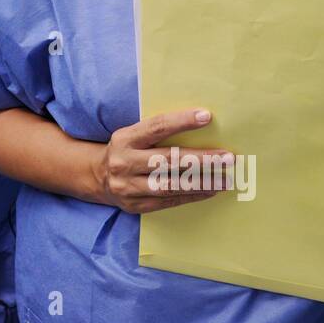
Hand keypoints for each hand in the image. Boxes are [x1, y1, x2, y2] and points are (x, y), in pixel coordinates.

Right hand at [95, 109, 234, 213]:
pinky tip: (210, 190)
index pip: (156, 127)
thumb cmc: (125, 149)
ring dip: (202, 182)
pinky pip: (168, 201)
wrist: (95, 176)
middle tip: (228, 157)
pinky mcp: (135, 206)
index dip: (182, 121)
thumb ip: (157, 132)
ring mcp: (128, 187)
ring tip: (225, 179)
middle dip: (201, 159)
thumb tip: (200, 125)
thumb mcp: (132, 135)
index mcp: (124, 138)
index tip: (207, 116)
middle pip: (167, 160)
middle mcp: (124, 162)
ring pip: (170, 185)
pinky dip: (192, 195)